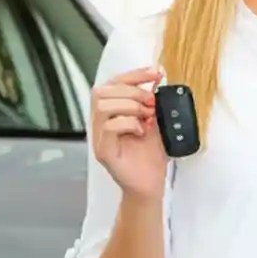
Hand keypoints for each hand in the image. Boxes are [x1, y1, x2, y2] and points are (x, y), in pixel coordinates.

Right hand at [90, 66, 168, 201]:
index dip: (133, 74)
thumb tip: (156, 78)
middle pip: (102, 91)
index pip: (112, 83)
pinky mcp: (104, 151)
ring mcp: (100, 137)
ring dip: (130, 106)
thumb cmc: (150, 157)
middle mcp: (101, 123)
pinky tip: (141, 131)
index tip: (154, 72)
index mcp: (111, 113)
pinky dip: (128, 123)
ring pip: (103, 106)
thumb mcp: (155, 121)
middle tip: (151, 101)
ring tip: (146, 116)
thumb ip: (152, 101)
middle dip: (132, 90)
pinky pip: (109, 127)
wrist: (150, 185)